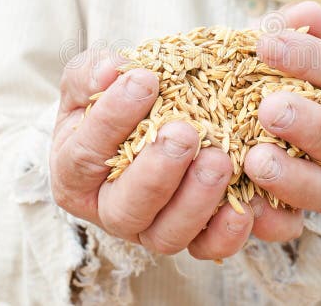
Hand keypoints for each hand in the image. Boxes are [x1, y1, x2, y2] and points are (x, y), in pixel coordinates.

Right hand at [50, 49, 253, 259]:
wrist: (146, 120)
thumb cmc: (113, 99)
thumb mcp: (92, 80)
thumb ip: (93, 73)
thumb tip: (110, 70)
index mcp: (74, 173)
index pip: (86, 154)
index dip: (113, 119)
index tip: (145, 81)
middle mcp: (109, 210)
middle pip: (126, 207)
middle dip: (157, 171)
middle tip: (184, 133)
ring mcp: (150, 230)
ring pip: (166, 235)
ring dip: (195, 200)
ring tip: (219, 159)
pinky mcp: (190, 239)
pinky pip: (207, 248)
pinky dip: (226, 234)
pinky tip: (246, 206)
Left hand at [245, 1, 320, 241]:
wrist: (217, 122)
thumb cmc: (252, 77)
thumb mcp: (261, 49)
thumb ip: (283, 31)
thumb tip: (309, 11)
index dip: (316, 60)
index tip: (267, 44)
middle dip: (313, 125)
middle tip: (270, 108)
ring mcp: (318, 184)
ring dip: (292, 176)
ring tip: (254, 159)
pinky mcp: (288, 218)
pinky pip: (287, 228)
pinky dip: (267, 219)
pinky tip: (241, 203)